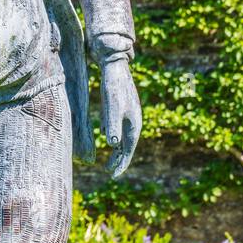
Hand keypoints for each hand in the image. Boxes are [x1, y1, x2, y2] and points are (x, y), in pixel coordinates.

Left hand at [100, 58, 141, 178]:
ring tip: (110, 161)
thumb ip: (112, 125)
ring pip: (123, 136)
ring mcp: (128, 115)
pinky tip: (108, 136)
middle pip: (127, 146)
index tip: (113, 175)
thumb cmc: (114, 88)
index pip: (127, 150)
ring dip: (117, 150)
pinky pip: (118, 126)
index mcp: (134, 124)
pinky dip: (114, 134)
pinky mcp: (121, 108)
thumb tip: (113, 145)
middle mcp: (133, 122)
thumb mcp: (112, 108)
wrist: (115, 67)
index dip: (121, 163)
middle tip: (109, 172)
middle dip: (119, 160)